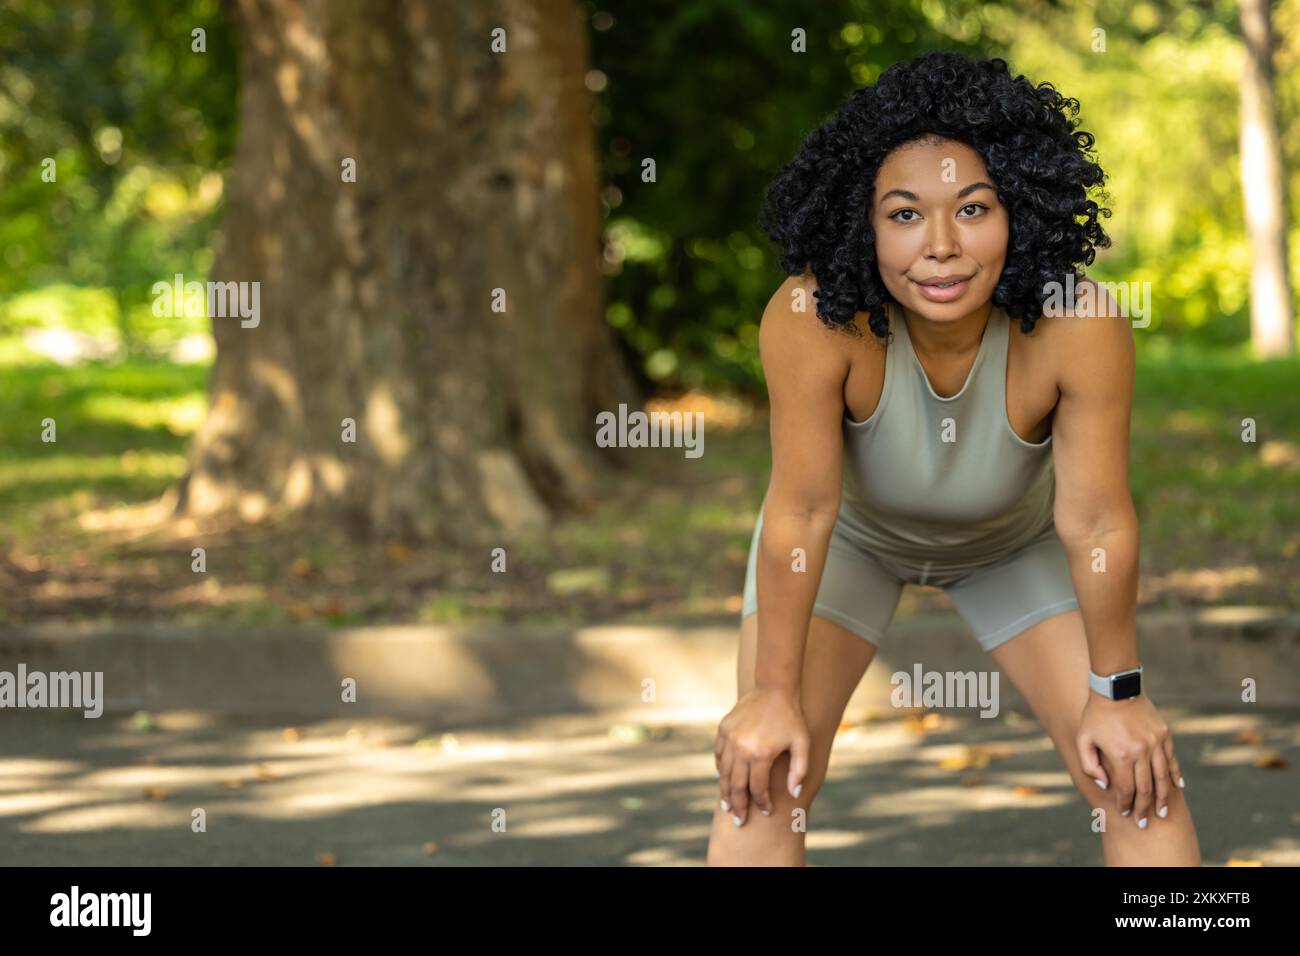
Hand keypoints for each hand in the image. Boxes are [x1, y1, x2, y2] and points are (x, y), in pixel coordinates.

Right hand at [714, 686, 809, 825]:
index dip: (761, 803)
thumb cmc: (791, 718)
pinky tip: (724, 779)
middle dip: (738, 806)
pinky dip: (721, 769)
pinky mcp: (723, 729)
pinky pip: (719, 755)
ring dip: (725, 791)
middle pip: (737, 785)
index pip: (757, 788)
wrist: (774, 689)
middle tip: (738, 821)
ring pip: (724, 773)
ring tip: (726, 805)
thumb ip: (799, 771)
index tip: (765, 812)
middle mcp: (741, 748)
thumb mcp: (802, 744)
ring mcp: (729, 738)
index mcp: (761, 754)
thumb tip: (794, 794)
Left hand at [1076, 691, 1184, 828]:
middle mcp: (1141, 751)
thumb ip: (1090, 766)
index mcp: (1120, 755)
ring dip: (1163, 797)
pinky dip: (1175, 775)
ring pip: (1162, 777)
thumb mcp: (1083, 740)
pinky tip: (1177, 787)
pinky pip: (1171, 760)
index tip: (1125, 813)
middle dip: (1144, 807)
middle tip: (1145, 822)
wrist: (1115, 689)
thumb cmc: (1095, 716)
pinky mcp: (1164, 735)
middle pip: (1145, 787)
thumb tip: (1104, 785)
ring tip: (1163, 812)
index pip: (1126, 788)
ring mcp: (1155, 743)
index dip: (1125, 803)